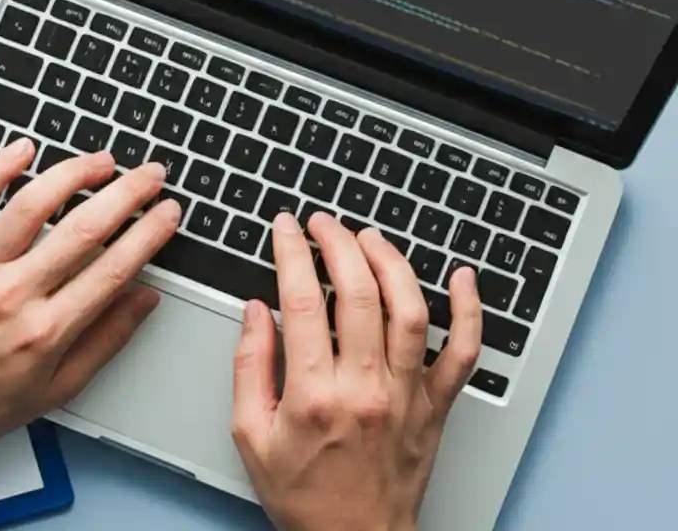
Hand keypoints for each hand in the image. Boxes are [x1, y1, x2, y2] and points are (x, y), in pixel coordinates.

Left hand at [0, 138, 180, 458]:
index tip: (169, 211)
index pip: (114, 268)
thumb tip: (144, 298)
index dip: (149, 233)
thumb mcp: (57, 389)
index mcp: (48, 331)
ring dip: (72, 174)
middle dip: (127, 194)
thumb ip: (106, 341)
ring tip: (101, 161)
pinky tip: (22, 149)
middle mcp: (15, 295)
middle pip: (83, 230)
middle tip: (150, 174)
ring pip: (31, 206)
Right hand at [232, 213, 482, 530]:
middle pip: (359, 295)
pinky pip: (464, 353)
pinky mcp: (436, 407)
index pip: (303, 302)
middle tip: (324, 224)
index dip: (292, 253)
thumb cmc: (303, 495)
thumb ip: (249, 367)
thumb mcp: (250, 435)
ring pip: (410, 312)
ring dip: (391, 263)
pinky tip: (461, 277)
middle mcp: (365, 390)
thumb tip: (256, 312)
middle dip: (338, 245)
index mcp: (314, 396)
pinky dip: (469, 311)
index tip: (286, 228)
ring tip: (369, 238)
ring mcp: (407, 397)